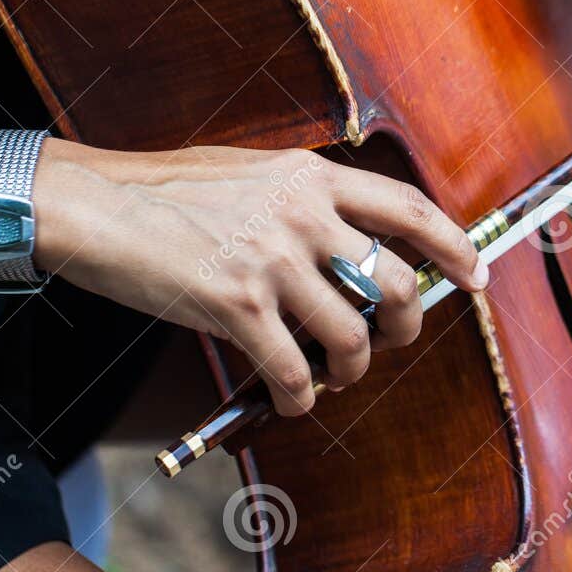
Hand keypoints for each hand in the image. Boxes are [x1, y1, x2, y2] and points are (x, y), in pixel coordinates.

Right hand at [34, 141, 487, 416]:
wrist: (96, 208)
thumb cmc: (167, 194)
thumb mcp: (251, 173)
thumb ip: (305, 198)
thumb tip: (350, 241)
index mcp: (311, 176)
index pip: (409, 208)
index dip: (453, 246)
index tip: (475, 275)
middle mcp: (303, 215)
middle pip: (395, 284)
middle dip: (405, 327)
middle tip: (388, 342)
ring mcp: (272, 261)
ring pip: (353, 338)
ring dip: (350, 371)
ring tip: (330, 375)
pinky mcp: (237, 306)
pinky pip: (296, 372)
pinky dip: (301, 399)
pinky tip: (290, 399)